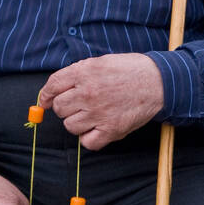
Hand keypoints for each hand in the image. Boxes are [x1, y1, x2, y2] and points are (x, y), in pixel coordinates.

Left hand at [38, 53, 164, 149]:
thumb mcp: (101, 62)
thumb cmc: (131, 70)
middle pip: (59, 108)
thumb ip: (77, 73)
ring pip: (70, 126)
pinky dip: (90, 138)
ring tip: (93, 115)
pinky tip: (99, 128)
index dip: (45, 96)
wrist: (159, 82)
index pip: (52, 86)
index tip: (44, 102)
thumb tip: (54, 90)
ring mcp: (99, 113)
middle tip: (81, 105)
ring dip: (78, 123)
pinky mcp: (111, 129)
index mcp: (84, 72)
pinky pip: (87, 142)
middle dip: (66, 107)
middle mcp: (88, 93)